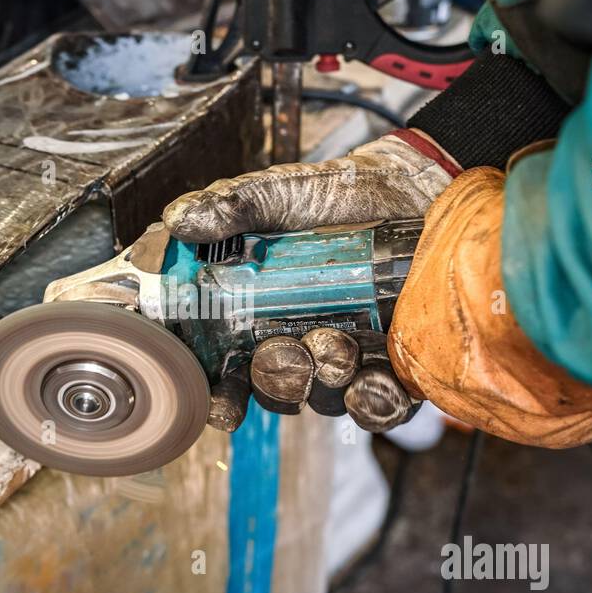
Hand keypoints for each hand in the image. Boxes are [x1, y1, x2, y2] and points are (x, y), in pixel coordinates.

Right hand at [163, 130, 457, 432]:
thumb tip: (179, 220)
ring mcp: (346, 358)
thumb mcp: (280, 193)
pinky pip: (382, 404)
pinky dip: (378, 401)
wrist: (412, 188)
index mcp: (257, 316)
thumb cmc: (336, 194)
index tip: (224, 403)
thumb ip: (232, 205)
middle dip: (280, 378)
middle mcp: (298, 343)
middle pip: (276, 390)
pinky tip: (378, 377)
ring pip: (326, 400)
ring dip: (329, 382)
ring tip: (342, 347)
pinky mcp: (394, 364)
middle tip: (291, 350)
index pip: (228, 371)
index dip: (222, 394)